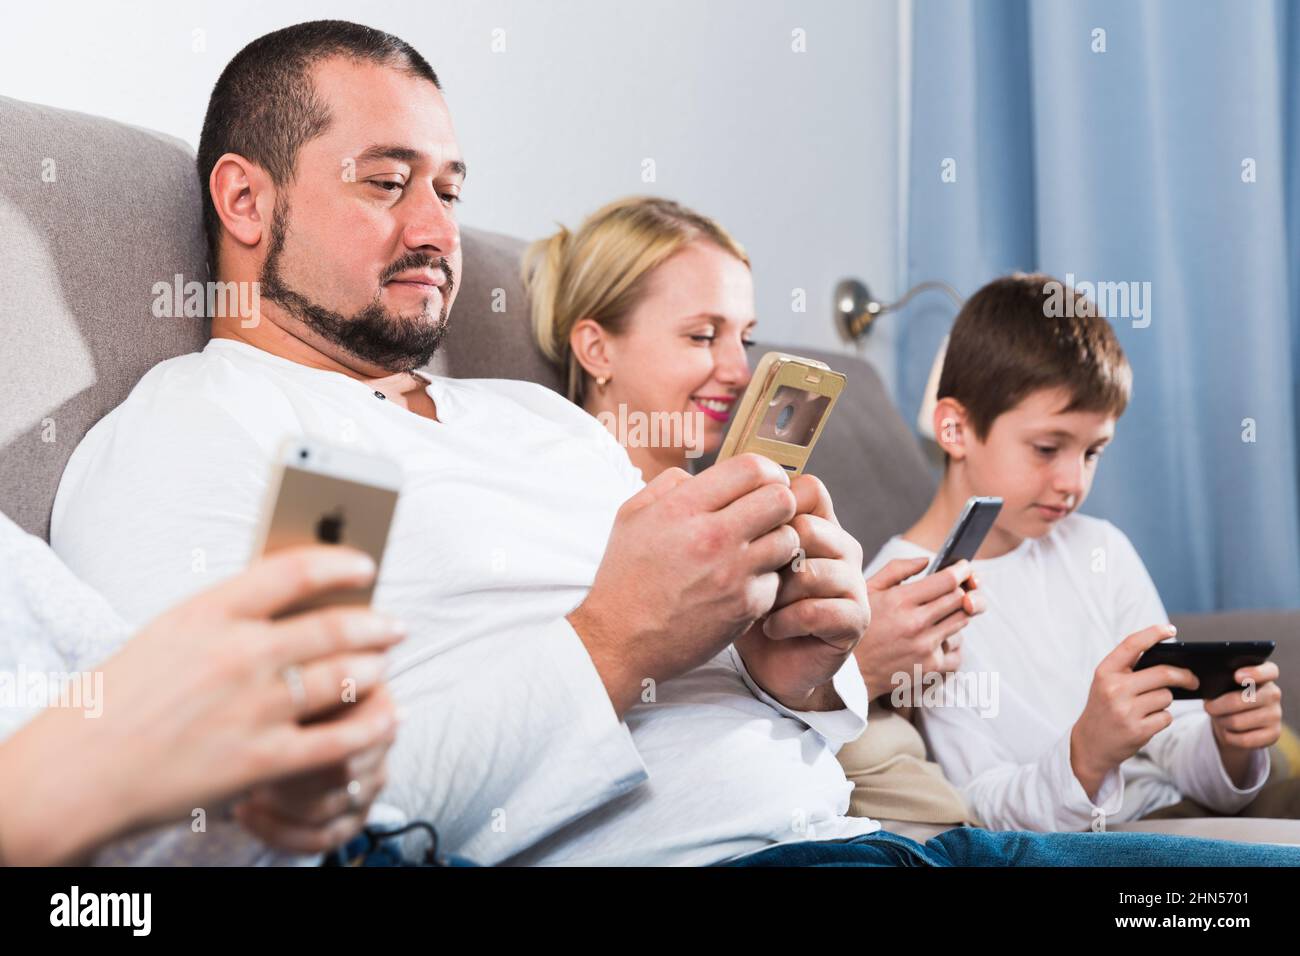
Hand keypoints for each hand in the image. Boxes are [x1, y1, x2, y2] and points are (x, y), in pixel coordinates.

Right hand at [0, 546, 403, 865]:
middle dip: (376, 624)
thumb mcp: (167, 633)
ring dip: (375, 670)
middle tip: (395, 624)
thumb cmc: (117, 700)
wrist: (74, 773)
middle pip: (333, 626)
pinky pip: (338, 740)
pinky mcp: (261, 761)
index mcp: (208, 613)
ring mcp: (253, 708)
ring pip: (344, 678)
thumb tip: (292, 597)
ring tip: (383, 666)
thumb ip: (228, 614)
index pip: (295, 570)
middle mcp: (237, 654)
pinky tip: (387, 717)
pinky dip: (371, 726)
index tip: (366, 564)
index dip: (341, 563)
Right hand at [568, 453, 798, 715]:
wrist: (619, 640)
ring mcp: (732, 574)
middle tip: (768, 515)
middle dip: (780, 502)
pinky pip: (777, 579)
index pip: (752, 469)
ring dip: (778, 541)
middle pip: (781, 499)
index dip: (768, 472)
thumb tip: (702, 475)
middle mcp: (712, 537)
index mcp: (683, 508)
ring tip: (757, 549)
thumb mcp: (632, 516)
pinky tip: (743, 583)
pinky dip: (766, 579)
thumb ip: (670, 485)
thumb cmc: (625, 576)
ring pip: (789, 539)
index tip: (765, 483)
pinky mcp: (745, 606)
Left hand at [734, 474, 870, 710]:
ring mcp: (855, 581)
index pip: (810, 489)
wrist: (767, 662)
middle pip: (809, 527)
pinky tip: (772, 629)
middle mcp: (843, 546)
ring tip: (761, 609)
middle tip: (753, 580)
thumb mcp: (740, 557)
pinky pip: (816, 610)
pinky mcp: (856, 618)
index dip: (775, 506)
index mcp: (820, 523)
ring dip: (775, 594)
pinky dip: (785, 622)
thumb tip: (700, 479)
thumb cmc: (750, 602)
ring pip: (810, 571)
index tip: (747, 533)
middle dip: (770, 557)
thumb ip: (740, 521)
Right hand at [855, 557, 983, 700]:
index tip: (963, 568)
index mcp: (900, 600)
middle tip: (955, 589)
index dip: (961, 571)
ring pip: (962, 621)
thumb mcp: (868, 590)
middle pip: (960, 599)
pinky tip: (938, 639)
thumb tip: (926, 560)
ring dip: (956, 614)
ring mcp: (925, 647)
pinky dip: (952, 643)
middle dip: (961, 590)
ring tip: (940, 615)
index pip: (947, 581)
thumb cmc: (858, 628)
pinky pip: (958, 650)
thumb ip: (897, 569)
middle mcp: (915, 623)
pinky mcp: (930, 667)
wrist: (850, 672)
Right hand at [1069, 624, 1197, 799]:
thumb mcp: (1105, 683)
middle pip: (1163, 674)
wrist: (1090, 744)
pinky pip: (1166, 717)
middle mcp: (1114, 688)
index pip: (1132, 645)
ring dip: (1164, 702)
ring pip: (1166, 697)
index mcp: (1105, 672)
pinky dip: (1162, 718)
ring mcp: (1126, 710)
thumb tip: (1168, 657)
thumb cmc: (1104, 707)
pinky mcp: (1138, 730)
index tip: (1170, 630)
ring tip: (1147, 708)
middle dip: (1184, 676)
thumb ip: (1128, 668)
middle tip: (1193, 680)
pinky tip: (1146, 722)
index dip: (1153, 633)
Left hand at [1206, 661, 1282, 786]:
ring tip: (1219, 718)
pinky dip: (1229, 737)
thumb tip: (1205, 683)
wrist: (1237, 722)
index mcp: (1264, 675)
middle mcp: (1273, 693)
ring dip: (1221, 722)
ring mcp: (1276, 714)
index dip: (1254, 673)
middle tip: (1208, 707)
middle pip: (1240, 700)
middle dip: (1217, 706)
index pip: (1268, 671)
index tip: (1236, 676)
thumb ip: (1221, 680)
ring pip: (1237, 722)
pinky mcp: (1273, 734)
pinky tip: (1228, 731)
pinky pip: (1244, 739)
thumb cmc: (1227, 696)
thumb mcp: (1224, 685)